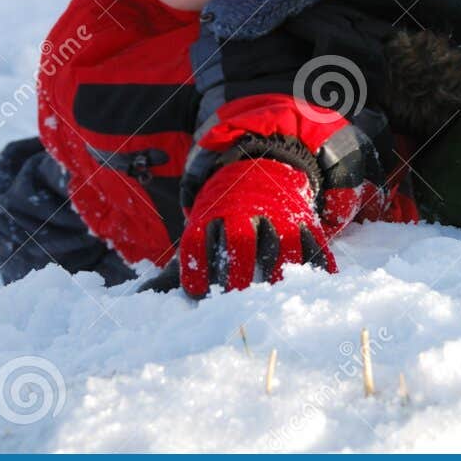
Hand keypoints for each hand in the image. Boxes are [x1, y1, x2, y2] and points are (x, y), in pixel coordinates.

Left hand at [178, 158, 334, 296]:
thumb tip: (140, 296)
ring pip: (281, 241)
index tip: (196, 292)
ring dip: (280, 269)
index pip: (199, 239)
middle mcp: (245, 210)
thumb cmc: (224, 213)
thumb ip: (175, 267)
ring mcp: (278, 212)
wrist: (261, 164)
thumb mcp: (200, 228)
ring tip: (275, 294)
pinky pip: (314, 240)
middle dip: (239, 270)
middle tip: (237, 296)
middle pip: (240, 239)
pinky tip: (320, 283)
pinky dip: (320, 263)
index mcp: (213, 212)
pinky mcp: (304, 217)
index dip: (195, 268)